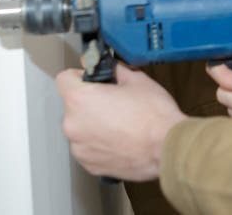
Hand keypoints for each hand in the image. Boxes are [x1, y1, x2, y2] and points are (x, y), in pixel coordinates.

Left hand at [56, 62, 184, 180]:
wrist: (167, 148)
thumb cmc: (154, 115)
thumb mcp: (137, 79)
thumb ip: (113, 69)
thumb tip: (104, 65)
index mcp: (80, 99)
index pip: (64, 78)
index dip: (81, 76)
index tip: (96, 81)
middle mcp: (73, 125)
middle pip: (73, 105)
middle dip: (90, 102)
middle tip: (116, 103)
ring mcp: (79, 148)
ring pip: (81, 128)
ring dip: (94, 124)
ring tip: (121, 125)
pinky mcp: (89, 165)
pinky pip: (88, 148)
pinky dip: (100, 144)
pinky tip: (121, 141)